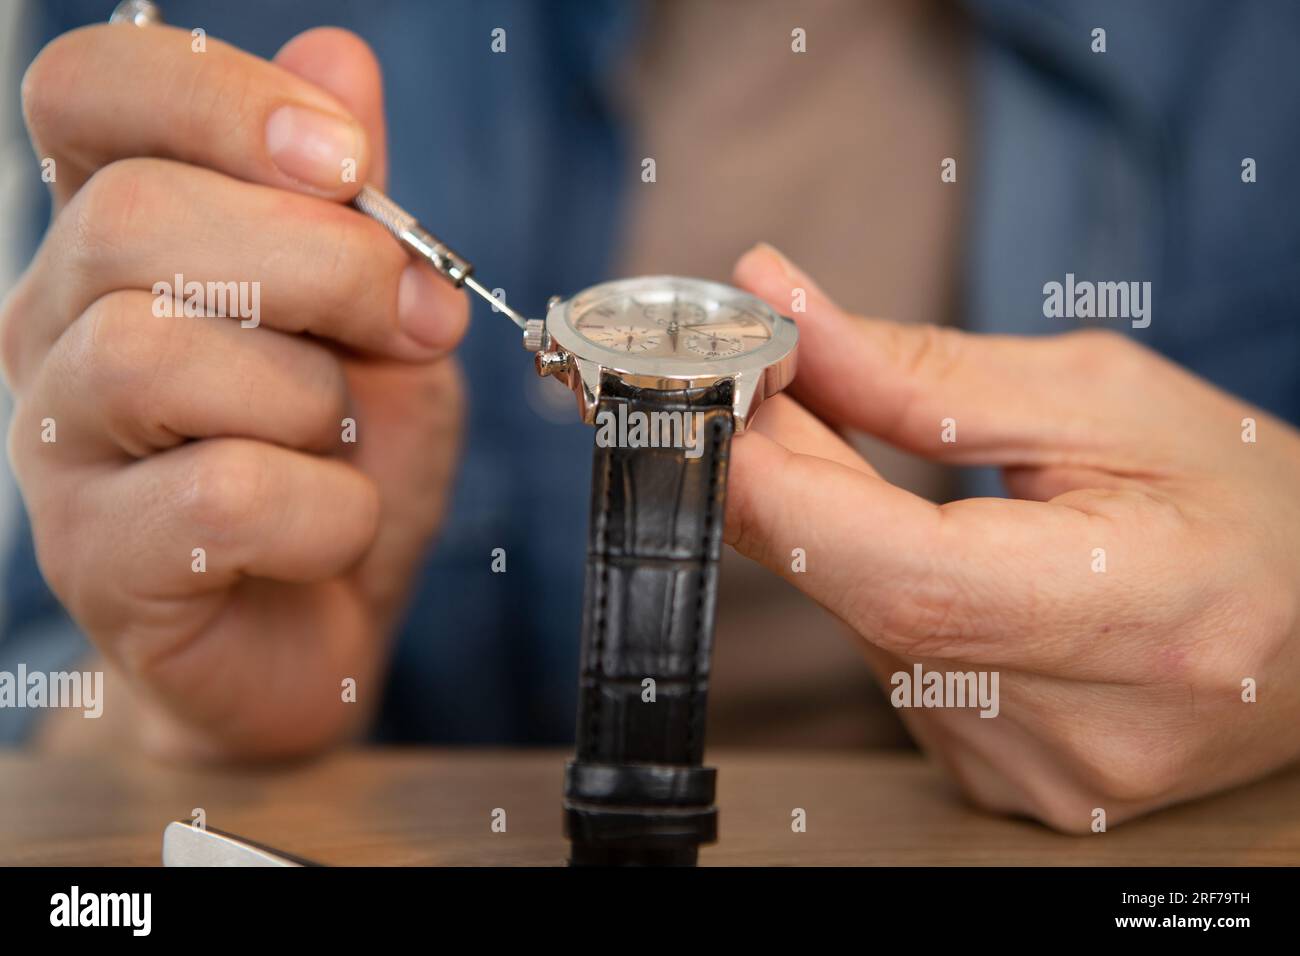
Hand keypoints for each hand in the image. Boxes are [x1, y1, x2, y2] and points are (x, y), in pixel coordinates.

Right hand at [1, 25, 467, 758]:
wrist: (322, 621)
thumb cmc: (342, 461)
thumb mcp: (380, 324)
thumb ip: (355, 207)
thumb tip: (339, 58)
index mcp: (120, 232)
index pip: (90, 90)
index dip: (218, 96)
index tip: (346, 158)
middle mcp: (56, 320)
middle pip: (137, 218)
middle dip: (324, 263)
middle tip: (411, 320)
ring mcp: (58, 442)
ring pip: (157, 355)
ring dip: (310, 395)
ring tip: (341, 438)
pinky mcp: (96, 558)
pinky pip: (219, 495)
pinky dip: (323, 508)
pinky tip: (328, 523)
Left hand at [726, 244, 1299, 830]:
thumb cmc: (1241, 500)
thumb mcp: (1100, 399)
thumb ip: (922, 370)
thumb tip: (781, 306)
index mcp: (1143, 619)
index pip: (910, 581)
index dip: (787, 494)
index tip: (716, 406)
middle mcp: (1084, 731)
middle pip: (866, 602)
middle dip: (797, 485)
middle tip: (781, 394)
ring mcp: (1038, 776)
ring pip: (866, 636)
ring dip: (846, 542)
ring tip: (911, 482)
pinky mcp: (1003, 786)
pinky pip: (897, 675)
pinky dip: (888, 600)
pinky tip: (950, 563)